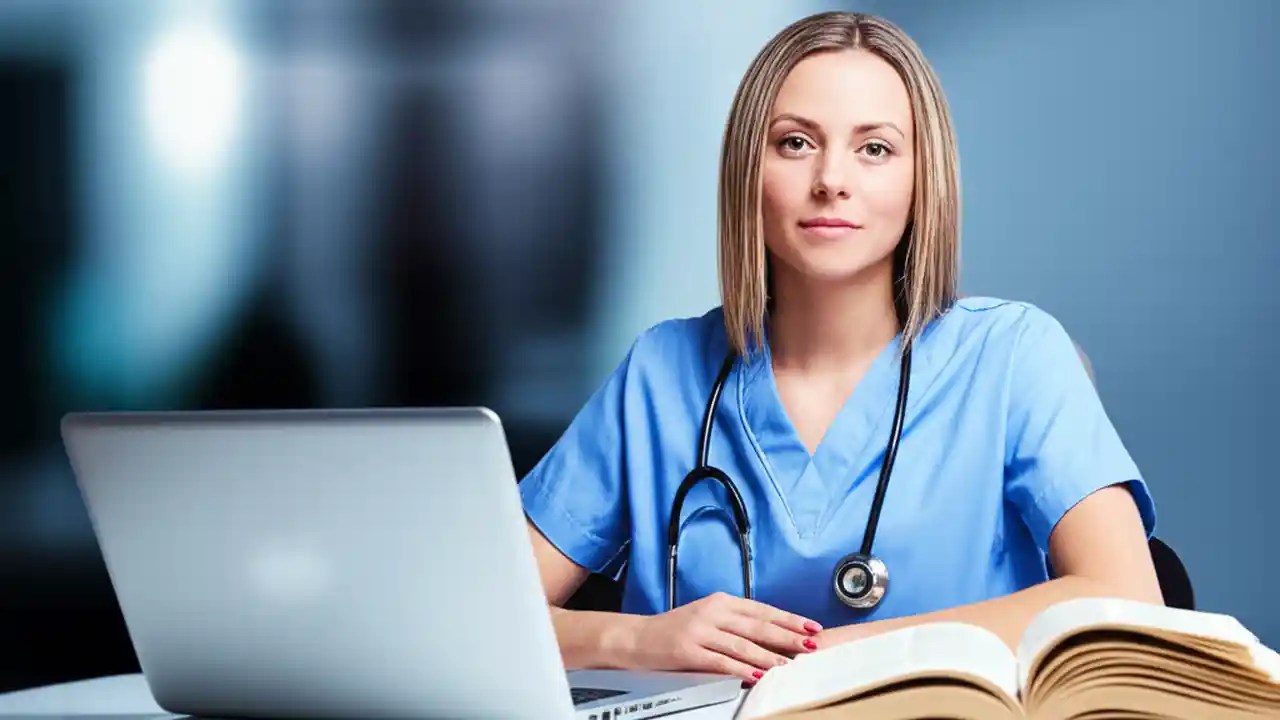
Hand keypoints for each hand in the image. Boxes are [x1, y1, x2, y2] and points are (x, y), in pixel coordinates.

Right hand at [624, 592, 820, 683]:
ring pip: (742, 644)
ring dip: (768, 656)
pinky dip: (741, 668)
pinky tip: (757, 675)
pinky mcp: (688, 650)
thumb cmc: (676, 630)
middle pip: (758, 625)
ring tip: (789, 665)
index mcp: (720, 601)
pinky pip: (721, 661)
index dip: (789, 619)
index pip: (762, 609)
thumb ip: (736, 623)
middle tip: (810, 645)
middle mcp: (712, 612)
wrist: (638, 638)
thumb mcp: (708, 617)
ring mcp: (700, 630)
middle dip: (787, 636)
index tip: (812, 627)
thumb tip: (773, 636)